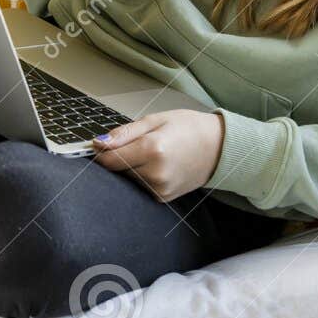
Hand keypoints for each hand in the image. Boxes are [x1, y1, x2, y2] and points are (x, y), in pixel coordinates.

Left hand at [91, 109, 225, 201]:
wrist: (218, 147)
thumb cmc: (189, 128)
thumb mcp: (155, 120)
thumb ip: (124, 133)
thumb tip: (99, 143)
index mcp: (153, 150)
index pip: (110, 160)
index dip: (101, 152)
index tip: (100, 144)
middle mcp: (156, 174)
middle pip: (117, 170)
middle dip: (119, 157)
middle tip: (137, 143)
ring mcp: (160, 189)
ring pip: (127, 179)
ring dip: (130, 167)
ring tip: (150, 153)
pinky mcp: (163, 198)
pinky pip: (139, 187)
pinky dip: (141, 176)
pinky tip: (155, 165)